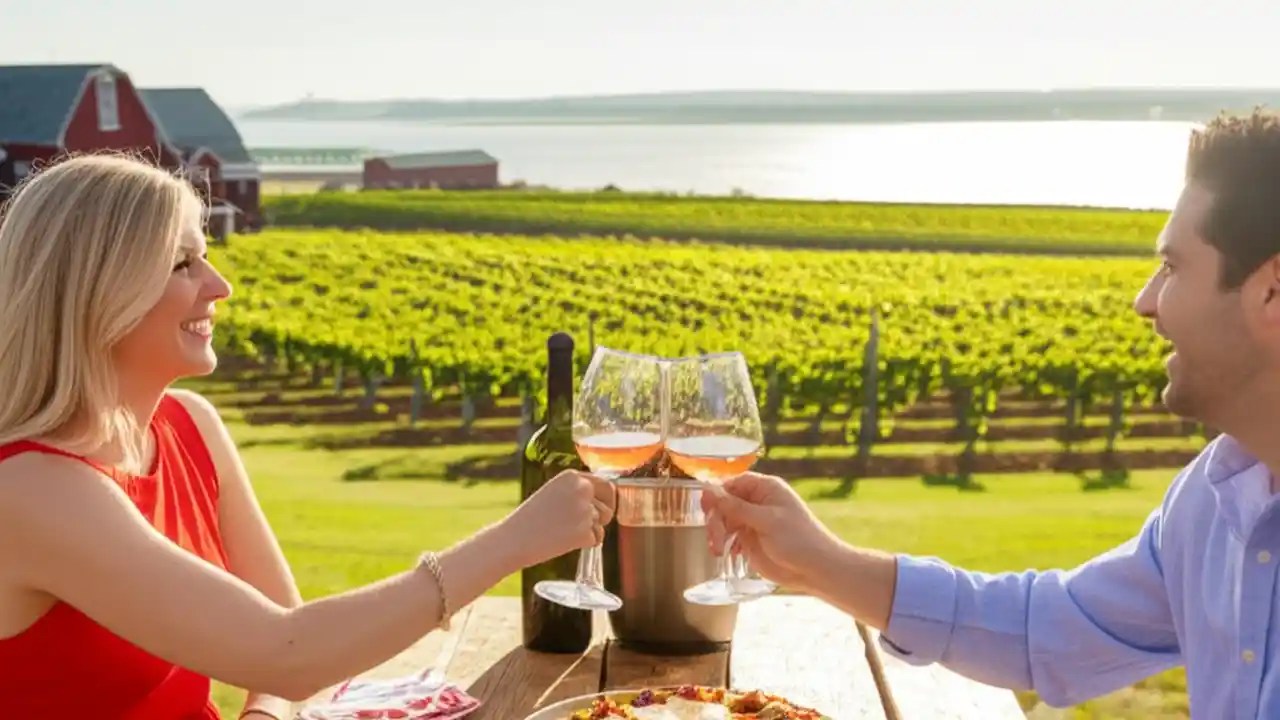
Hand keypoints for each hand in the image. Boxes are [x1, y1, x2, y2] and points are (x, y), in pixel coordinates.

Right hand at [503, 470, 614, 566]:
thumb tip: (602, 500)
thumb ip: (576, 491)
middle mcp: (581, 489)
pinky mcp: (584, 532)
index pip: (605, 485)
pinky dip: (585, 544)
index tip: (604, 508)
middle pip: (609, 505)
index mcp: (572, 476)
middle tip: (593, 525)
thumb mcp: (553, 493)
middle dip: (605, 516)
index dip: (607, 499)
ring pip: (601, 524)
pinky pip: (596, 539)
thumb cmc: (531, 518)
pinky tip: (564, 542)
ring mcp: (584, 510)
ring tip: (565, 532)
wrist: (514, 538)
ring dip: (591, 531)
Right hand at [700, 472, 840, 592]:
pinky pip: (729, 537)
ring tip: (718, 550)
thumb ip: (736, 507)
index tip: (706, 508)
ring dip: (716, 533)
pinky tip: (724, 552)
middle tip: (716, 538)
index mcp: (765, 489)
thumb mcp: (766, 520)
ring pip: (724, 520)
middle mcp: (757, 502)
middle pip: (724, 502)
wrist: (815, 568)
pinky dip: (723, 543)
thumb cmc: (797, 539)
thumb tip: (708, 490)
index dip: (717, 493)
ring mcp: (753, 521)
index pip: (733, 483)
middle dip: (716, 518)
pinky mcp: (750, 540)